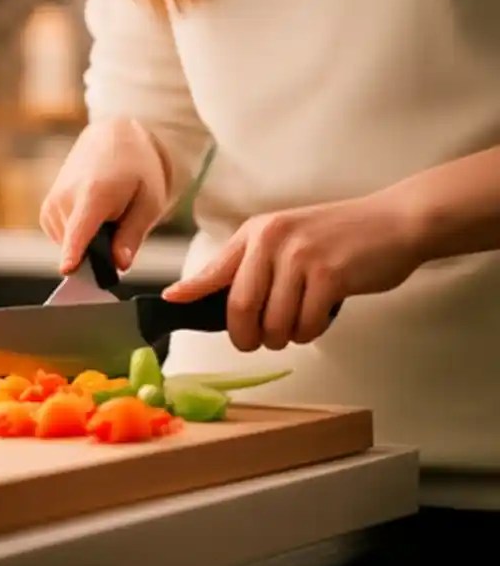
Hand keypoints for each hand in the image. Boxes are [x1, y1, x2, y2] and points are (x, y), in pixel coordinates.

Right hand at [40, 119, 170, 273]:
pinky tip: (92, 215)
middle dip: (99, 251)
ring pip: (70, 245)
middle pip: (79, 246)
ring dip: (89, 242)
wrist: (113, 139)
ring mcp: (51, 204)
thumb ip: (132, 236)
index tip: (67, 271)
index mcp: (94, 193)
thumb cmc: (136, 170)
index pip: (79, 230)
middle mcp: (65, 198)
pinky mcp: (46, 210)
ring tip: (106, 214)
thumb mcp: (149, 202)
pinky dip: (78, 235)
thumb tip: (119, 265)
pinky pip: (63, 238)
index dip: (73, 254)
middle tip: (120, 226)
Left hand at [161, 194, 423, 350]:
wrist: (395, 222)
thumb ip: (252, 264)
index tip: (170, 301)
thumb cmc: (338, 237)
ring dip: (281, 337)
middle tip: (254, 343)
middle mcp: (272, 240)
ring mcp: (300, 256)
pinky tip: (317, 320)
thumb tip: (210, 295)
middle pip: (241, 307)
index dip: (189, 290)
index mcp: (256, 233)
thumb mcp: (287, 238)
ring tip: (294, 327)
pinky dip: (309, 333)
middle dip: (245, 336)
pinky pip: (305, 324)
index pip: (214, 268)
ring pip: (274, 322)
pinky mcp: (330, 275)